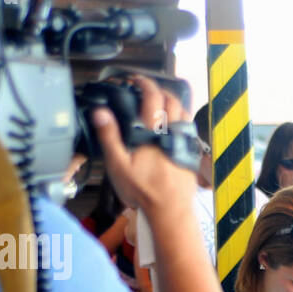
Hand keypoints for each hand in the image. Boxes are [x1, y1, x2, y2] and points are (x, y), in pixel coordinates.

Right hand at [90, 75, 194, 213]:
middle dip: (160, 90)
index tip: (136, 79)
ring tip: (161, 102)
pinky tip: (173, 125)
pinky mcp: (191, 154)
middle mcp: (173, 135)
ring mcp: (185, 144)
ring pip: (184, 114)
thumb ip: (109, 137)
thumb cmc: (144, 192)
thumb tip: (100, 113)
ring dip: (173, 103)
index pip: (152, 97)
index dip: (144, 83)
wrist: (171, 212)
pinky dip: (182, 119)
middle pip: (172, 101)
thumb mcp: (119, 166)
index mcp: (154, 133)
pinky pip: (190, 129)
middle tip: (147, 89)